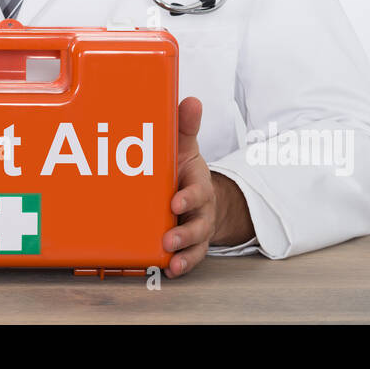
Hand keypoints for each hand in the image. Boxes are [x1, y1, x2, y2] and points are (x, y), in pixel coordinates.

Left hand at [162, 96, 253, 277]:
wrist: (197, 194)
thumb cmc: (184, 170)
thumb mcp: (185, 147)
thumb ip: (185, 126)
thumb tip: (190, 100)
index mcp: (197, 183)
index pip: (198, 190)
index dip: (188, 197)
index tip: (175, 202)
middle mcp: (200, 209)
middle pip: (198, 222)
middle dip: (185, 231)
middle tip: (168, 237)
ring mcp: (196, 228)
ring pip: (195, 243)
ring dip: (183, 251)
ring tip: (169, 254)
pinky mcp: (189, 244)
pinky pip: (190, 257)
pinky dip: (182, 264)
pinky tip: (170, 268)